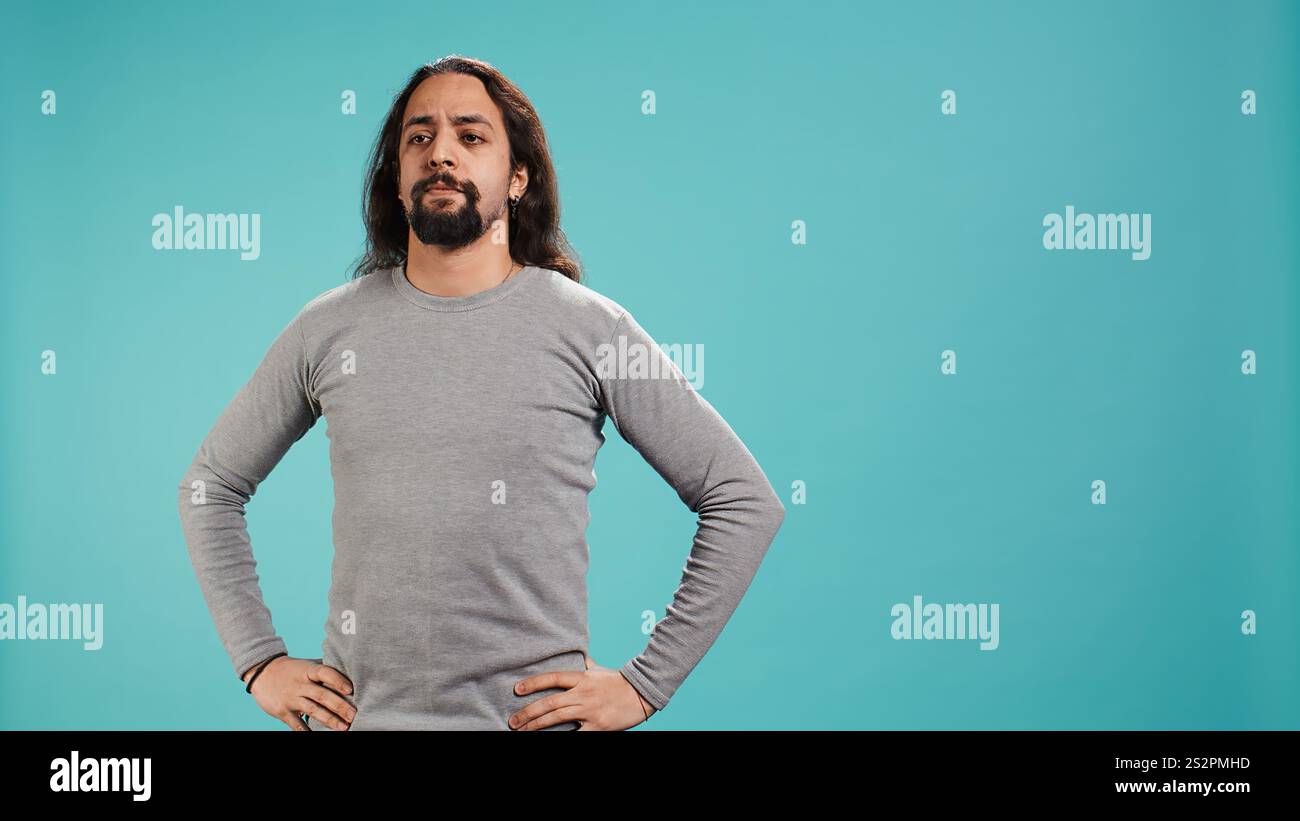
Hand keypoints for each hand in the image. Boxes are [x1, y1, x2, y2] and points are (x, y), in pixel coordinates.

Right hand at [243, 656, 356, 730]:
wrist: (261, 672)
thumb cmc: (291, 669)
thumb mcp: (306, 665)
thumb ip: (324, 671)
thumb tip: (349, 673)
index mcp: (308, 670)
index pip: (325, 673)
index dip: (338, 681)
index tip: (350, 690)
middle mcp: (300, 684)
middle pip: (322, 695)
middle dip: (340, 706)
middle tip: (353, 715)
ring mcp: (291, 699)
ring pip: (313, 710)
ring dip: (330, 720)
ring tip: (344, 727)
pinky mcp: (282, 711)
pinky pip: (296, 724)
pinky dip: (307, 731)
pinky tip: (319, 735)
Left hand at [509, 654, 657, 730]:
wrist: (643, 692)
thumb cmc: (619, 682)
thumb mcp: (599, 670)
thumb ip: (585, 665)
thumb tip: (575, 656)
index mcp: (582, 678)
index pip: (552, 678)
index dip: (533, 683)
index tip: (516, 689)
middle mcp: (583, 693)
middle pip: (549, 703)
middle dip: (528, 712)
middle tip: (513, 720)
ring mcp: (590, 710)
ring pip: (557, 718)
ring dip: (536, 725)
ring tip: (522, 730)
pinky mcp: (598, 726)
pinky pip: (576, 734)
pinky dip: (562, 736)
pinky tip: (549, 738)